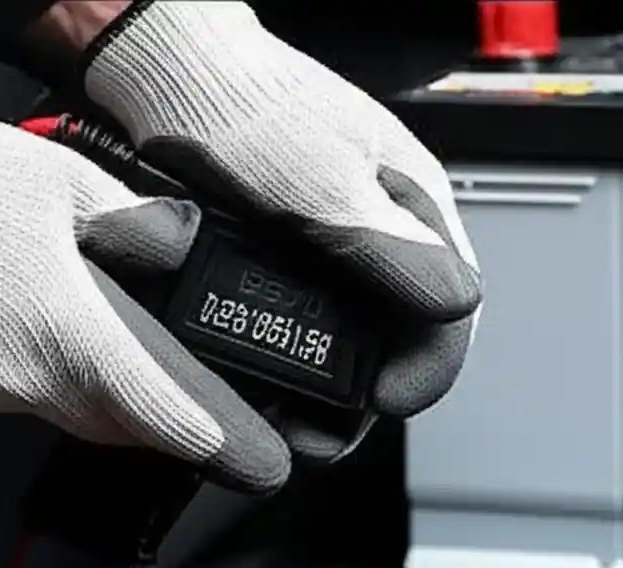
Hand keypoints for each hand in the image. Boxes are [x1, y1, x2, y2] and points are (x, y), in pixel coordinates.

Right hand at [0, 88, 289, 492]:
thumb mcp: (61, 179)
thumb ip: (128, 220)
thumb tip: (166, 239)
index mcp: (64, 333)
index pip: (152, 411)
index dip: (198, 436)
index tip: (225, 449)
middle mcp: (19, 377)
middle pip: (108, 421)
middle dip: (146, 414)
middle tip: (174, 389)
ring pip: (57, 406)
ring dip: (90, 389)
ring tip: (100, 336)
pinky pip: (10, 391)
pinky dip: (37, 372)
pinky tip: (33, 322)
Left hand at [80, 2, 481, 456]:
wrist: (168, 79)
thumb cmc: (246, 102)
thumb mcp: (320, 180)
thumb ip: (386, 244)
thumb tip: (454, 302)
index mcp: (414, 207)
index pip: (452, 307)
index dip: (430, 366)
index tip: (390, 400)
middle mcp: (382, 235)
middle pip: (401, 337)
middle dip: (367, 395)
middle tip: (325, 434)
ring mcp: (334, 253)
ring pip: (350, 342)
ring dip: (324, 391)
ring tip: (285, 419)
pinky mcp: (287, 265)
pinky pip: (301, 328)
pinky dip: (285, 362)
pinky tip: (258, 380)